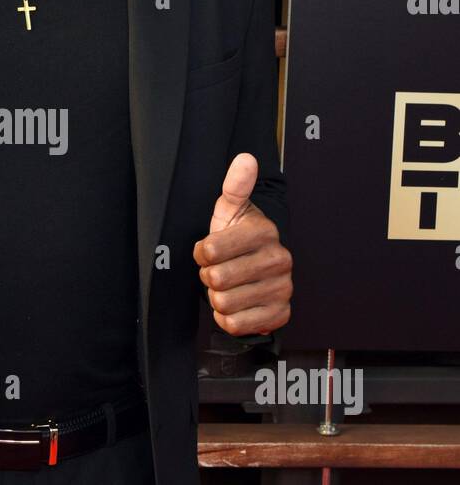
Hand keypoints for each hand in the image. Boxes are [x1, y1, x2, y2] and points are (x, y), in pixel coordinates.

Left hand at [193, 152, 291, 337]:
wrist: (253, 272)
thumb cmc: (235, 239)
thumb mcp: (229, 211)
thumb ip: (235, 186)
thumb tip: (245, 159)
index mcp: (264, 231)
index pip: (210, 250)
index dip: (202, 253)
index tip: (211, 250)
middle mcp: (280, 259)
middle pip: (216, 279)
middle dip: (209, 277)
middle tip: (219, 270)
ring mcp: (283, 288)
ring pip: (224, 304)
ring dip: (218, 298)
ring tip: (228, 286)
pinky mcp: (280, 314)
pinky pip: (236, 325)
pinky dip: (228, 318)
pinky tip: (236, 304)